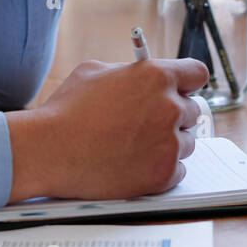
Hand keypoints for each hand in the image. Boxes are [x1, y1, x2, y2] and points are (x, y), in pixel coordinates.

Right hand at [5, 57, 208, 201]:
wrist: (49, 151)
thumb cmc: (66, 110)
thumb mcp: (95, 72)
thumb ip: (129, 73)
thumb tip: (141, 78)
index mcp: (156, 76)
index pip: (197, 73)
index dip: (188, 82)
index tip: (183, 89)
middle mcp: (169, 107)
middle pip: (192, 111)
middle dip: (173, 115)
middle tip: (148, 123)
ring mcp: (169, 143)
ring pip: (186, 142)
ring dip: (168, 143)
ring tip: (134, 146)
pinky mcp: (163, 174)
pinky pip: (178, 170)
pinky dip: (161, 169)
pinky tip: (136, 164)